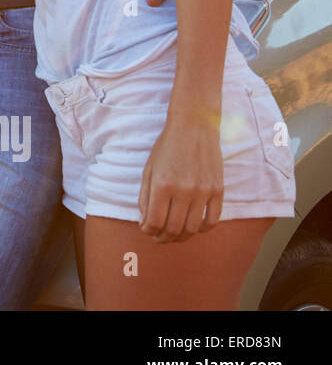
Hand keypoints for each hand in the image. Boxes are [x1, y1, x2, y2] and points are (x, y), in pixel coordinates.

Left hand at [139, 113, 222, 241]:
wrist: (194, 127)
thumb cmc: (167, 147)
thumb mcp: (149, 169)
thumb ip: (145, 197)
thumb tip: (145, 222)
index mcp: (162, 185)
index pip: (154, 222)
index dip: (148, 230)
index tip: (146, 230)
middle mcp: (184, 191)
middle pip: (174, 229)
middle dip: (163, 238)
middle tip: (158, 237)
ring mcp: (203, 192)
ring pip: (192, 228)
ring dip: (181, 236)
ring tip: (174, 234)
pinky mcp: (218, 191)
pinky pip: (212, 220)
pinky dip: (202, 229)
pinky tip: (194, 227)